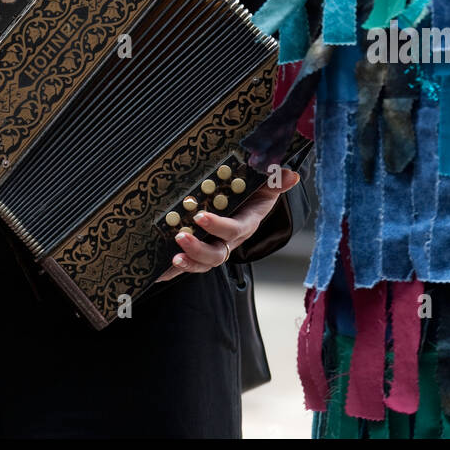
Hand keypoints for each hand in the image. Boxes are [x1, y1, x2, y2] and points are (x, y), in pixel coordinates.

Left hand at [156, 166, 300, 281]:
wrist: (251, 201)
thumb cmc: (256, 191)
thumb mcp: (267, 185)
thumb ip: (276, 180)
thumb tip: (291, 175)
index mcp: (246, 224)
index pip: (233, 230)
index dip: (218, 226)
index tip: (200, 217)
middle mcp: (231, 240)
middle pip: (217, 254)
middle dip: (198, 249)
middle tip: (181, 237)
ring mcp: (217, 246)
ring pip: (205, 263)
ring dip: (189, 263)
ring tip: (174, 257)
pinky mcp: (203, 248)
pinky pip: (190, 263)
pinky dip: (174, 271)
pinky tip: (158, 274)